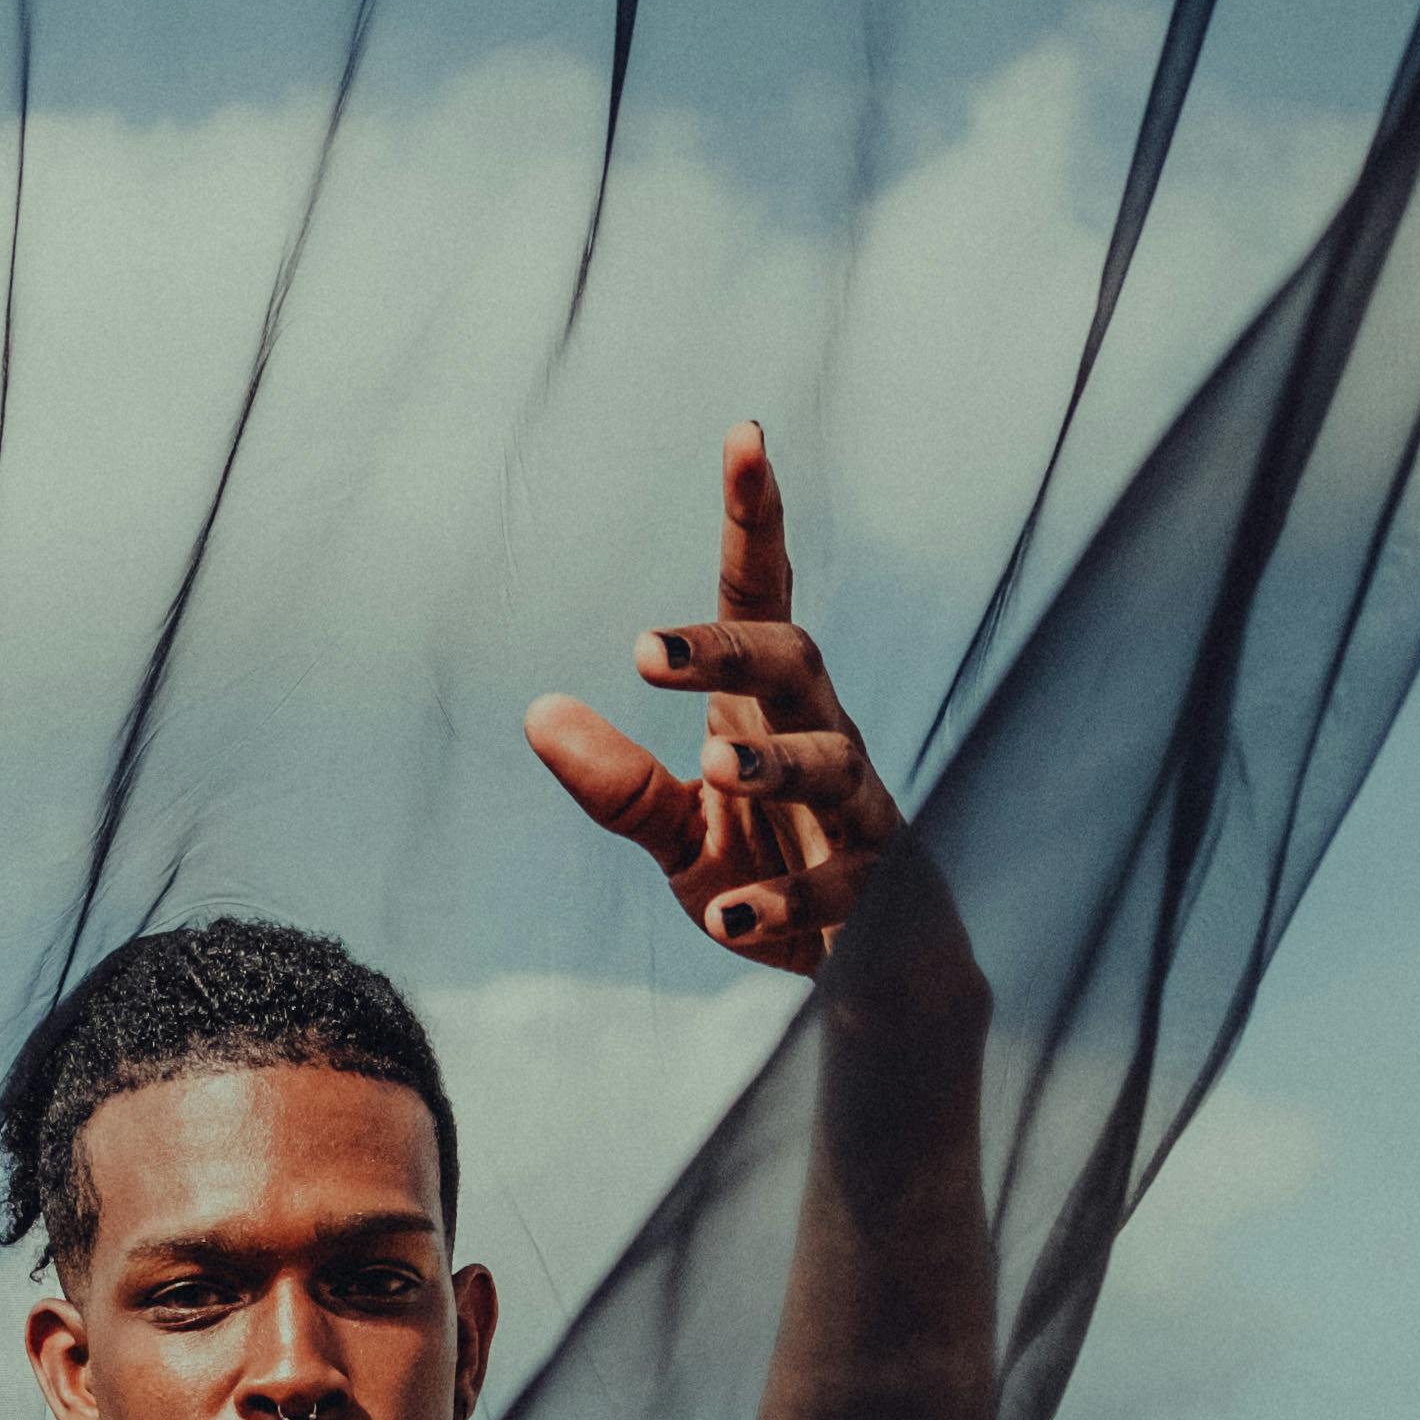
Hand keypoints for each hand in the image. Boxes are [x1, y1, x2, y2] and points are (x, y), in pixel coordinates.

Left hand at [523, 426, 950, 1009]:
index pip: (764, 602)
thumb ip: (620, 788)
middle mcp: (825, 743)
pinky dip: (784, 903)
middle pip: (795, 664)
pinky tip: (730, 918)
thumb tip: (538, 713)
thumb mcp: (682, 842)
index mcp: (769, 713)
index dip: (756, 522)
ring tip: (710, 765)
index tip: (744, 438)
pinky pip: (843, 890)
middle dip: (731, 648)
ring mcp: (861, 817)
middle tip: (644, 650)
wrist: (875, 981)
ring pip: (834, 767)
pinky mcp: (882, 895)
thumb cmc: (773, 884)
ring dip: (772, 763)